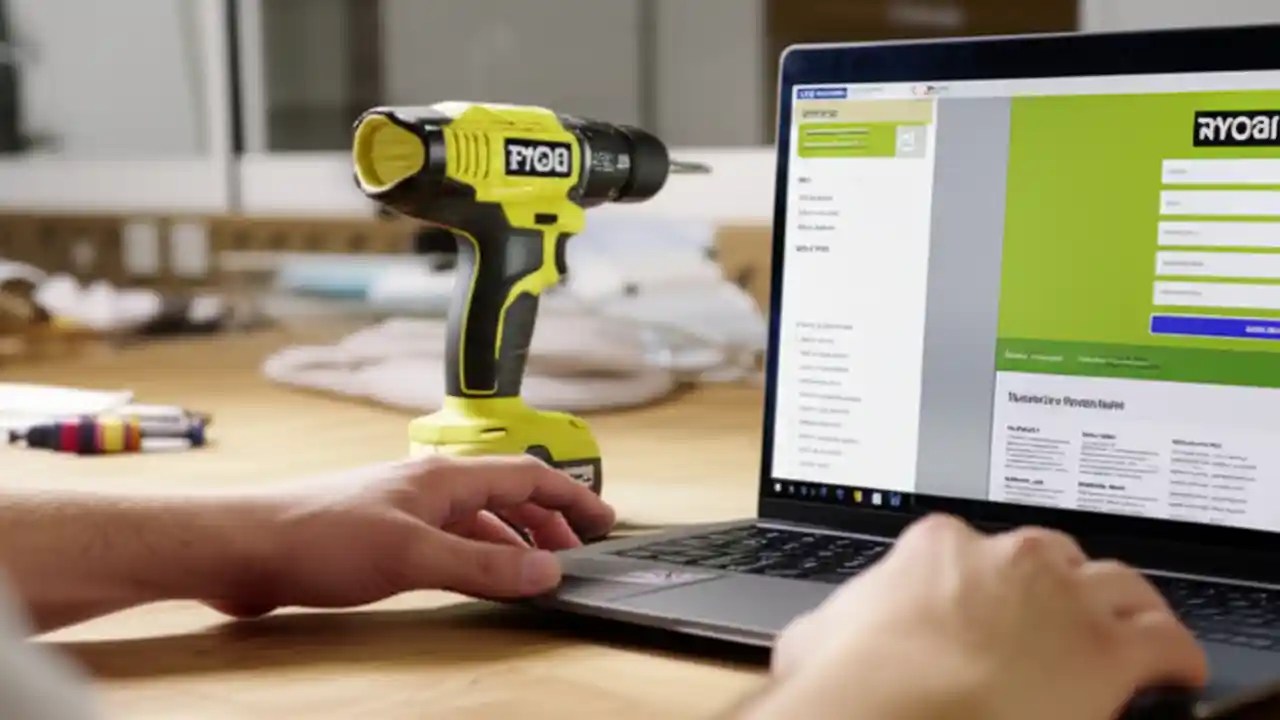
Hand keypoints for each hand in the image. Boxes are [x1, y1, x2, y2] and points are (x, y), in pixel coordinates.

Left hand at [208, 455, 615, 617]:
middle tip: (578, 549)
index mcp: (443, 477)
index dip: (571, 498)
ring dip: (514, 540)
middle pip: (507, 495)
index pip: (527, 476)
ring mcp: (404, 509)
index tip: (604, 521)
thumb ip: (484, 567)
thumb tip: (545, 572)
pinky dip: (478, 556)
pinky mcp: (381, 536)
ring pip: (478, 519)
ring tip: (538, 568)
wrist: (243, 548)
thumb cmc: (317, 537)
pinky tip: (477, 577)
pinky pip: (449, 540)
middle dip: (549, 520)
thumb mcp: (413, 556)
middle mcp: (428, 486)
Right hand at [755, 515, 1206, 719]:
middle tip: (1051, 618)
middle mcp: (1008, 560)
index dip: (980, 579)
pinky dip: (1173, 654)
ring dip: (1122, 607)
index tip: (983, 603)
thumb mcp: (817, 636)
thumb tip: (820, 636)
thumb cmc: (850, 683)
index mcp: (936, 548)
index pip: (969, 547)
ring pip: (1116, 585)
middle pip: (1050, 556)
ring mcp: (1062, 601)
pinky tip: (1172, 671)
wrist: (890, 713)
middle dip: (1052, 584)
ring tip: (1128, 628)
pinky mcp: (1108, 653)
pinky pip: (1164, 642)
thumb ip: (837, 621)